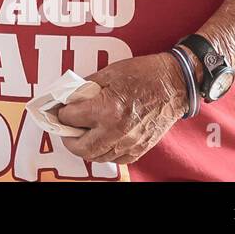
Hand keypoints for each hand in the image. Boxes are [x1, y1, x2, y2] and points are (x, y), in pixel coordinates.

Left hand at [56, 54, 188, 164]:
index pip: (71, 118)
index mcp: (106, 109)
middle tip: (65, 128)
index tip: (60, 110)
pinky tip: (102, 141)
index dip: (61, 113)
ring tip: (82, 135)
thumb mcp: (108, 74)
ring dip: (86, 148)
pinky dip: (105, 153)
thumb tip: (70, 97)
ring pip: (98, 157)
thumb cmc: (144, 74)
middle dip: (68, 138)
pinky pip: (117, 159)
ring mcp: (130, 142)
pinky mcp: (141, 148)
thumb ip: (86, 88)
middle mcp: (116, 130)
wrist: (174, 83)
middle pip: (81, 147)